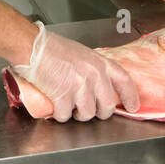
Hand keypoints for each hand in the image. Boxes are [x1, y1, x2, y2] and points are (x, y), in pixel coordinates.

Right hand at [11, 22, 139, 121]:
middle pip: (107, 106)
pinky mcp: (63, 96)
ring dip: (77, 115)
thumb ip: (91, 68)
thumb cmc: (51, 47)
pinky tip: (56, 109)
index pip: (124, 81)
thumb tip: (95, 84)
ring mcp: (80, 86)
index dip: (131, 97)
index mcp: (100, 63)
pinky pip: (66, 116)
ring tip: (69, 107)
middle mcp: (94, 75)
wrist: (32, 47)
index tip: (132, 107)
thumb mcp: (80, 53)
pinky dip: (60, 116)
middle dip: (99, 113)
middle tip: (88, 110)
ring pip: (87, 114)